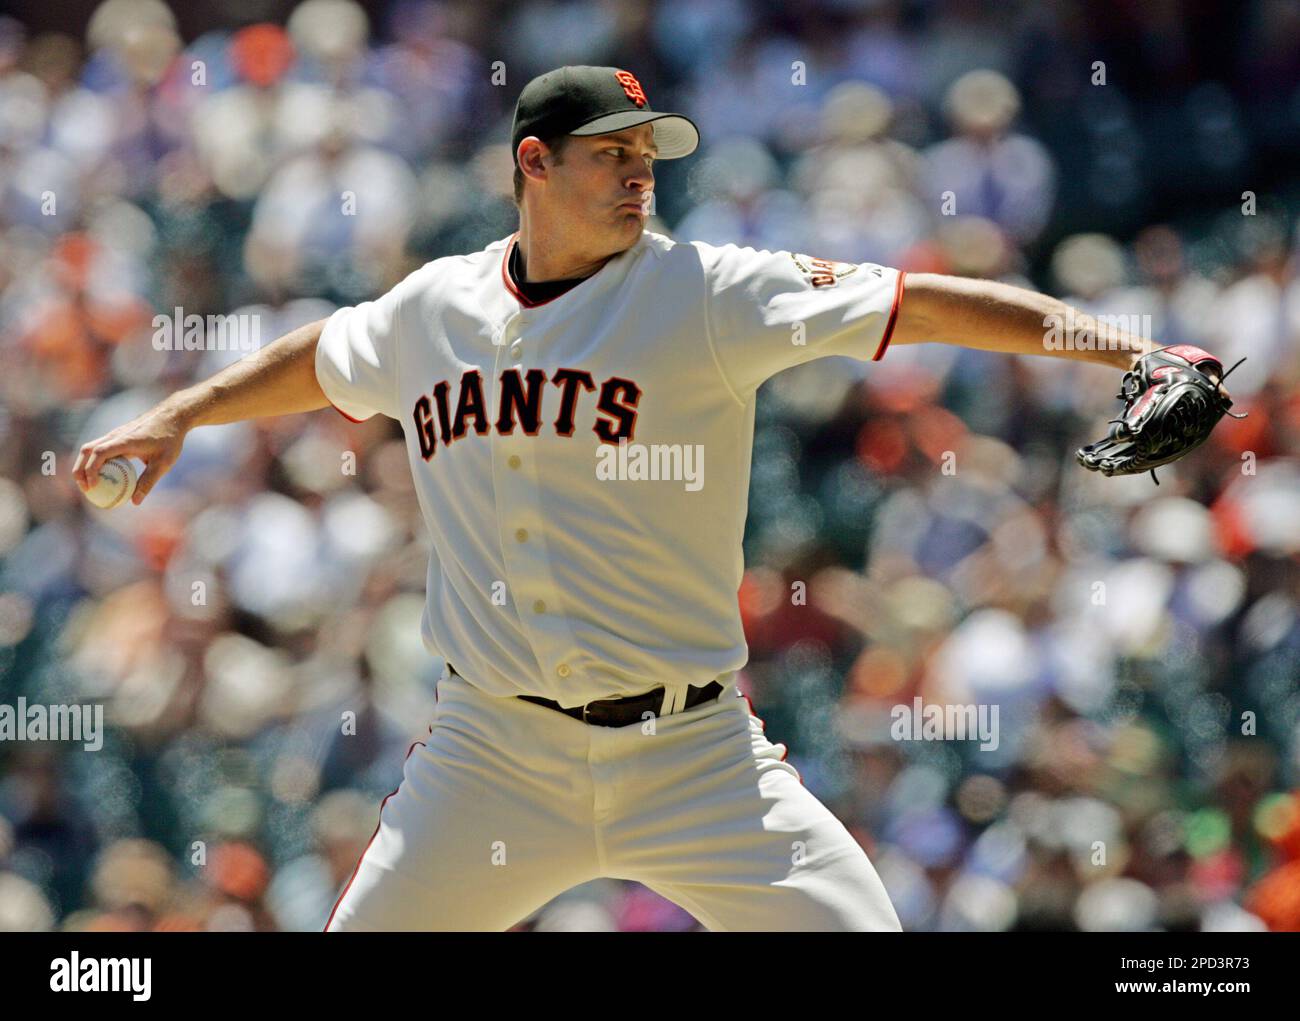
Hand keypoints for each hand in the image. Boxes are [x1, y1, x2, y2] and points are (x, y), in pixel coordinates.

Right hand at [73, 401, 190, 505]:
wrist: (172, 416)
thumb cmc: (170, 439)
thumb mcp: (163, 463)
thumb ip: (148, 482)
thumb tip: (135, 502)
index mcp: (125, 440)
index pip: (99, 453)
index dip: (91, 470)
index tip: (92, 487)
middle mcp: (115, 435)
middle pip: (87, 450)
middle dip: (80, 470)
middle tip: (85, 490)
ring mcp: (114, 434)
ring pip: (90, 448)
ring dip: (84, 465)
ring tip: (88, 486)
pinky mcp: (117, 436)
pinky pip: (100, 448)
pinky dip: (95, 462)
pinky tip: (102, 477)